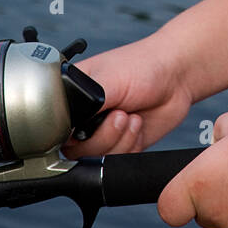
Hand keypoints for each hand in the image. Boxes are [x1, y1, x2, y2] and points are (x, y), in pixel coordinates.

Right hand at [62, 34, 193, 156]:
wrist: (176, 77)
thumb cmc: (142, 66)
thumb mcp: (107, 80)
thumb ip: (83, 103)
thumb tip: (66, 125)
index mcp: (69, 96)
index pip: (52, 126)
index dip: (68, 132)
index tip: (88, 124)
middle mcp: (82, 117)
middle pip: (73, 150)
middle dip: (102, 136)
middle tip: (119, 115)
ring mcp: (101, 132)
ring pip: (95, 159)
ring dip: (118, 140)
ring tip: (131, 117)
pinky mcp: (120, 145)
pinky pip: (116, 162)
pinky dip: (129, 147)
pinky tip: (137, 125)